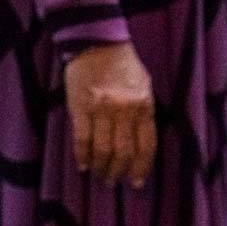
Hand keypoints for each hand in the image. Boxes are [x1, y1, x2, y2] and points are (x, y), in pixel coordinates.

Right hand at [64, 42, 156, 187]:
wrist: (98, 42)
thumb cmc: (124, 65)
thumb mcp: (145, 87)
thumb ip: (144, 113)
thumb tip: (141, 143)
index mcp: (144, 106)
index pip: (146, 146)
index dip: (141, 167)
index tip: (137, 182)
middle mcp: (124, 110)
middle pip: (123, 152)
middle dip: (119, 172)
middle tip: (113, 182)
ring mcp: (101, 109)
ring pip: (103, 149)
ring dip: (101, 167)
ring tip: (99, 176)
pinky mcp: (80, 106)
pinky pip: (82, 138)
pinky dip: (82, 155)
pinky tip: (83, 165)